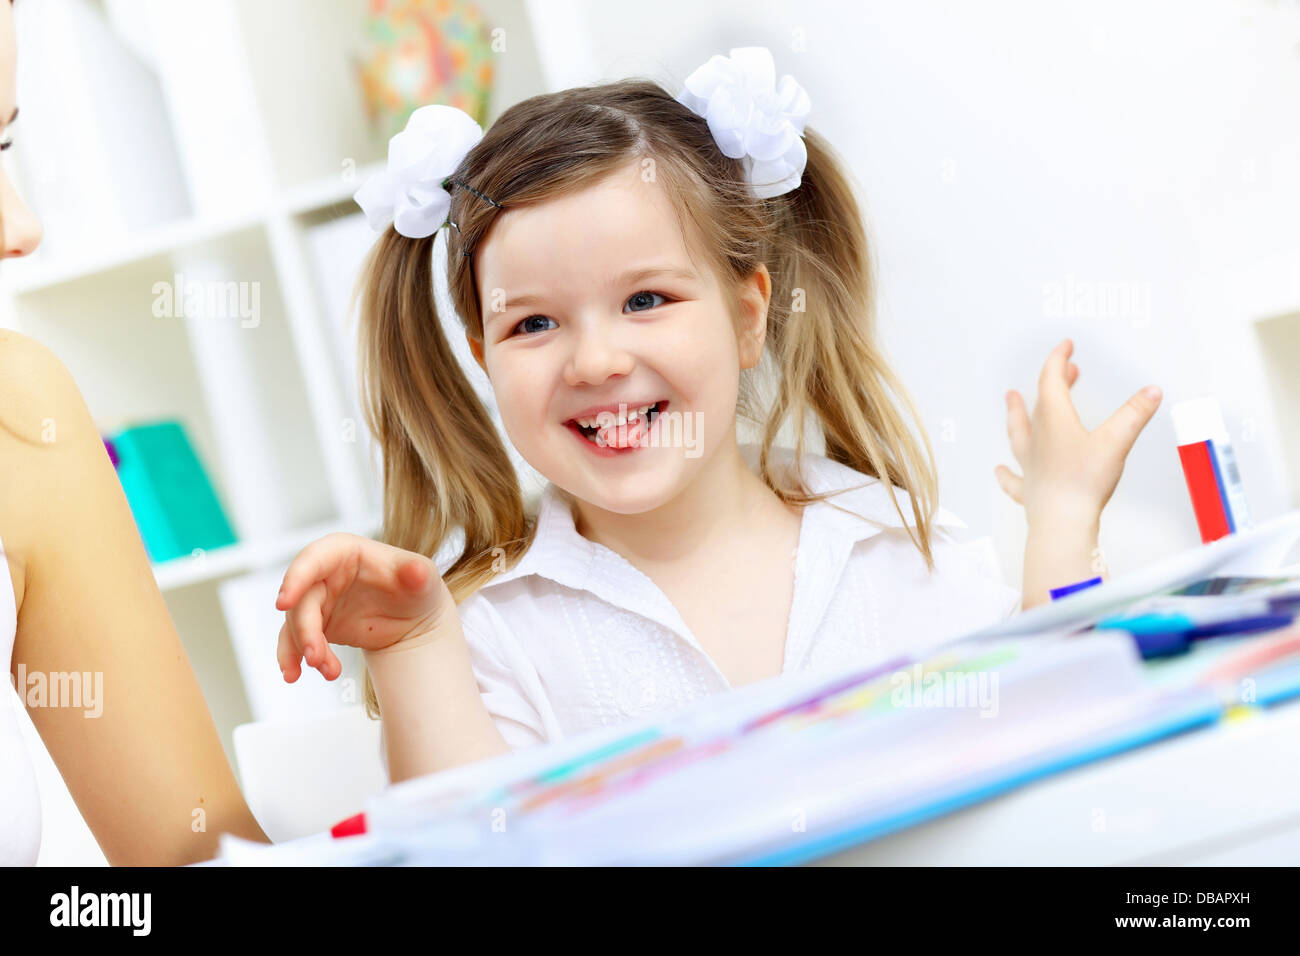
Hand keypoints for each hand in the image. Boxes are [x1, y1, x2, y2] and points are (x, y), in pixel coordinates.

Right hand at [274, 533, 452, 682]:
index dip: (296, 578)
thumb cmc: (416, 589)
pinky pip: (295, 640)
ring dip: (303, 649)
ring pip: (296, 623)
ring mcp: (318, 599)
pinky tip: (294, 675)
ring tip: (328, 671)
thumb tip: (416, 571)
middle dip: (304, 630)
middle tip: (316, 657)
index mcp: (345, 551)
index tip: (282, 603)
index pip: (314, 559)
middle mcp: (325, 573)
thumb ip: (417, 572)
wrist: (414, 620)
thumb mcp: (423, 578)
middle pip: (302, 598)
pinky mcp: (315, 624)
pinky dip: (293, 657)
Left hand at [995, 338, 1161, 527]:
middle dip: (1053, 383)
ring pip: (1019, 433)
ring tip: (1010, 399)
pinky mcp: (1030, 490)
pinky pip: (1013, 477)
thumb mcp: (1115, 442)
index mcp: (1054, 422)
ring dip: (1016, 413)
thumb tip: (1150, 391)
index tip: (1065, 346)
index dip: (1058, 360)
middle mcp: (1037, 440)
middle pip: (1040, 403)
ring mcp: (1030, 465)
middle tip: (1066, 372)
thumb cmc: (1083, 483)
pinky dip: (1006, 472)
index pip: (1051, 381)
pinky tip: (999, 470)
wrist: (1061, 524)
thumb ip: (1134, 415)